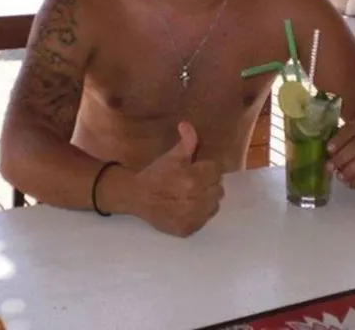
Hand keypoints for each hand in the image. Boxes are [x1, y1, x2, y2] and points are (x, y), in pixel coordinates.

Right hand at [132, 121, 223, 236]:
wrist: (136, 196)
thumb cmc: (156, 173)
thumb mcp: (171, 156)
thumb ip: (186, 141)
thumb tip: (187, 124)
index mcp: (192, 178)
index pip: (216, 171)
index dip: (207, 168)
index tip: (198, 169)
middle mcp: (195, 199)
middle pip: (218, 188)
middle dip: (208, 183)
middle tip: (195, 182)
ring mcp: (192, 216)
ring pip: (214, 205)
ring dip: (206, 199)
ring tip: (192, 195)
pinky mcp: (188, 229)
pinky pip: (205, 220)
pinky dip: (199, 214)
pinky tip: (187, 207)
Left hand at [326, 122, 354, 188]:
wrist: (348, 159)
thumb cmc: (334, 150)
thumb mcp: (328, 141)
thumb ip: (322, 140)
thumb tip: (307, 142)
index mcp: (353, 130)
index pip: (350, 129)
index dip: (340, 139)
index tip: (328, 149)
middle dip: (343, 157)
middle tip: (330, 166)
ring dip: (352, 170)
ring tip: (339, 176)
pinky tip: (348, 183)